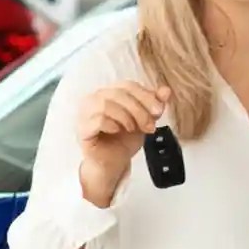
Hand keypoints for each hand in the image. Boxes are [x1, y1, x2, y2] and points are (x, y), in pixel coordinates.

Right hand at [75, 80, 170, 207]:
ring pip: (106, 104)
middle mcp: (95, 99)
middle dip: (139, 110)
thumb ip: (154, 104)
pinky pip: (97, 120)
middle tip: (149, 126)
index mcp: (110, 92)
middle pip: (118, 94)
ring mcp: (86, 113)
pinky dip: (111, 124)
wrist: (113, 163)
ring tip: (132, 129)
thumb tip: (166, 91)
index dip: (146, 96)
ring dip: (126, 117)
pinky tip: (117, 131)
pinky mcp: (82, 129)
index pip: (128, 85)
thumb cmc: (125, 139)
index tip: (159, 110)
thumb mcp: (145, 120)